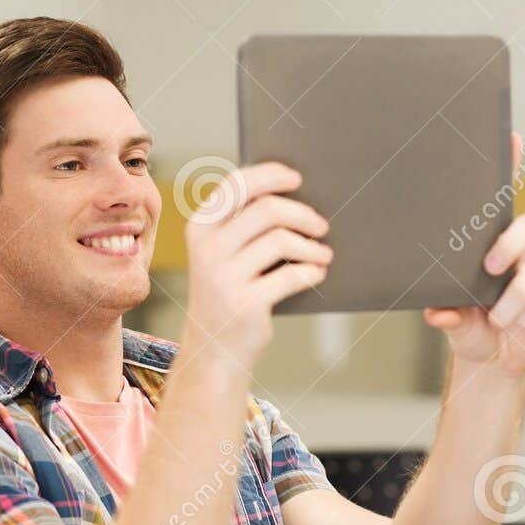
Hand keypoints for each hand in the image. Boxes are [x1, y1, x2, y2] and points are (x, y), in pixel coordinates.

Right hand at [182, 162, 331, 371]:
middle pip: (266, 209)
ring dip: (312, 247)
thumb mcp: (222, 254)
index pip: (237, 185)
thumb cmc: (227, 292)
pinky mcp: (245, 304)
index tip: (297, 178)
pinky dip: (311, 272)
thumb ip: (243, 224)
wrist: (213, 350)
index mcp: (200, 228)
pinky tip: (317, 273)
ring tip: (324, 254)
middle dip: (302, 214)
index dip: (271, 175)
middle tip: (321, 225)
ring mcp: (223, 277)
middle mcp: (207, 249)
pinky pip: (291, 276)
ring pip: (281, 241)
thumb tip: (295, 195)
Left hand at [423, 136, 524, 378]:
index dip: (509, 168)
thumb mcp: (449, 319)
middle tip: (490, 268)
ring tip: (497, 320)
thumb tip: (437, 314)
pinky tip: (518, 327)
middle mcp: (517, 254)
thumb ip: (443, 313)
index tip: (510, 137)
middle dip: (510, 243)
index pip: (499, 203)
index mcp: (488, 248)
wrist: (489, 358)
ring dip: (510, 304)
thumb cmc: (467, 325)